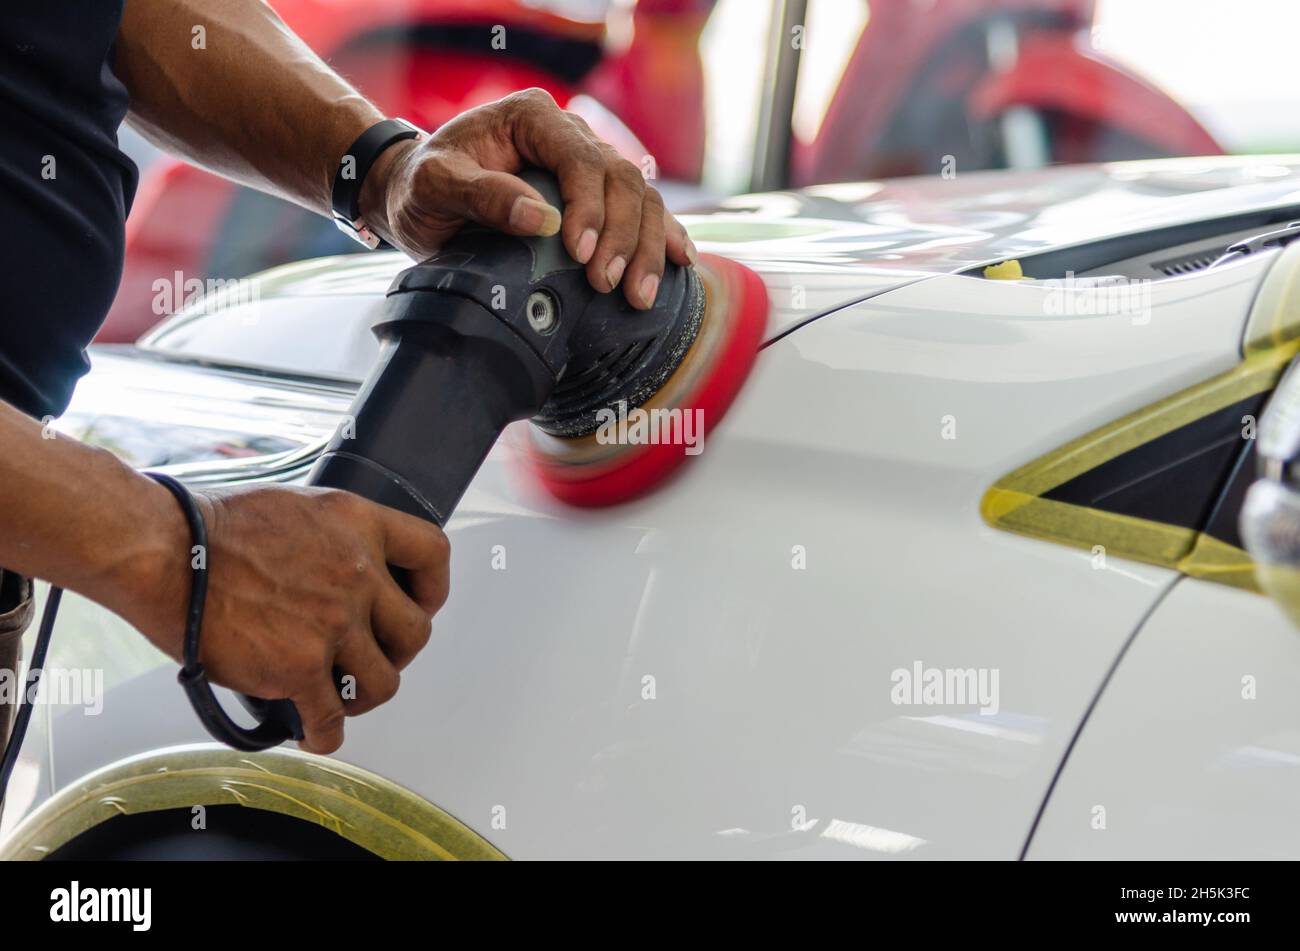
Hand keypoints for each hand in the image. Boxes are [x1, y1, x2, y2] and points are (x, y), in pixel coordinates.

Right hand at [132, 484, 449, 753]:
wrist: (166, 552)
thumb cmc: (214, 527)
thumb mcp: (299, 507)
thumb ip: (339, 536)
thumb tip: (351, 563)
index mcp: (359, 525)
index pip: (432, 554)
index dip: (432, 587)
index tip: (420, 603)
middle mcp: (357, 573)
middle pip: (415, 632)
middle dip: (397, 652)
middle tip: (372, 656)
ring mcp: (332, 623)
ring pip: (383, 682)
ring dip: (364, 695)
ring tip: (342, 696)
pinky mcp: (299, 666)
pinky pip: (331, 719)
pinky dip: (326, 734)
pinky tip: (315, 733)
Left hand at [360, 88, 696, 309]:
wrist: (420, 197)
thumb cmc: (423, 187)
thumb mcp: (435, 186)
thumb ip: (483, 195)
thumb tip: (541, 220)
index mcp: (533, 117)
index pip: (580, 158)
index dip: (590, 207)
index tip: (580, 253)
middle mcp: (569, 134)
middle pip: (621, 179)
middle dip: (623, 236)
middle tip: (608, 284)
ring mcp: (588, 164)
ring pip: (640, 197)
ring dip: (647, 247)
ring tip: (638, 294)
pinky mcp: (596, 196)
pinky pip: (642, 210)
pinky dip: (663, 236)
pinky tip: (680, 261)